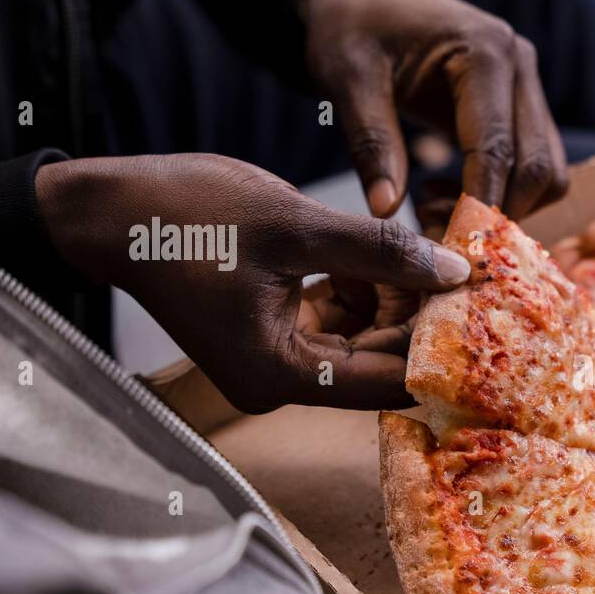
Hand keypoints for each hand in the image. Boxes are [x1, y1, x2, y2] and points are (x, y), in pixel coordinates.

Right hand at [35, 153, 469, 412]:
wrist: (109, 207)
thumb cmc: (188, 215)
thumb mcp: (297, 227)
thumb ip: (381, 251)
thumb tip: (456, 272)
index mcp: (283, 377)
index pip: (388, 382)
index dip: (440, 346)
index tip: (484, 312)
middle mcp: (280, 385)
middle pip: (379, 363)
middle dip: (419, 317)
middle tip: (462, 271)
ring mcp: (275, 362)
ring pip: (362, 340)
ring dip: (391, 298)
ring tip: (417, 251)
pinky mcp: (271, 334)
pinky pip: (335, 323)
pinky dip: (359, 290)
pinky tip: (373, 255)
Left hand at [304, 0, 567, 218]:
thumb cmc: (353, 28)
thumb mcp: (346, 78)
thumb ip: (371, 143)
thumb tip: (387, 212)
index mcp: (486, 52)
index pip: (498, 149)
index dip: (478, 207)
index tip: (446, 247)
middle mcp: (521, 68)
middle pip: (538, 169)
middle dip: (494, 214)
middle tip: (433, 229)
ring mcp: (529, 88)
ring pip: (547, 175)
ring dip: (503, 208)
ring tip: (434, 204)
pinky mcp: (523, 109)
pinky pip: (534, 169)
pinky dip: (502, 195)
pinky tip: (449, 191)